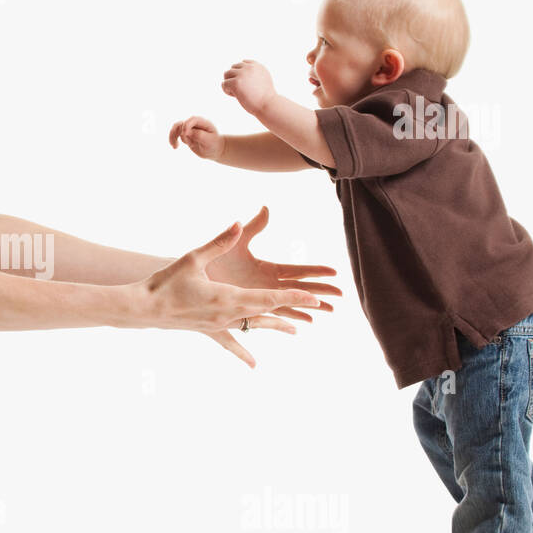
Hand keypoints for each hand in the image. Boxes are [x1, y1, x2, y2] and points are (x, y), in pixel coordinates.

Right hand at [136, 221, 321, 368]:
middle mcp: (228, 315)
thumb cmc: (166, 282)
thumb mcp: (193, 258)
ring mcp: (219, 326)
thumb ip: (219, 242)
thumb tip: (238, 224)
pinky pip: (231, 344)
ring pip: (254, 326)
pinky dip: (244, 353)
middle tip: (318, 308)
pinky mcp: (209, 331)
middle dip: (293, 308)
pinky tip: (254, 365)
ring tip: (296, 330)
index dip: (294, 297)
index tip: (315, 298)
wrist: (144, 309)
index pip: (270, 297)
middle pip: (268, 312)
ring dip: (276, 325)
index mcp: (228, 297)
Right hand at [168, 115, 224, 160]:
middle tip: (179, 142)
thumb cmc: (214, 145)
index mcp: (203, 122)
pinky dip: (173, 139)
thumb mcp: (210, 141)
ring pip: (177, 128)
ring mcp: (190, 129)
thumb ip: (199, 135)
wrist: (215, 150)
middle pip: (182, 123)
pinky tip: (175, 147)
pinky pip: (176, 134)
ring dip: (173, 136)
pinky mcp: (186, 135)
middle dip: (178, 132)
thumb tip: (187, 132)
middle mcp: (195, 124)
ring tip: (175, 146)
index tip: (185, 134)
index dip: (187, 125)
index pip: (193, 119)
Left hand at [204, 205, 341, 324]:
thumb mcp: (236, 243)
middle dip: (320, 291)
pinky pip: (273, 315)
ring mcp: (259, 296)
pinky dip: (289, 319)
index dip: (315, 272)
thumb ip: (252, 228)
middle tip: (341, 295)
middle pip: (299, 288)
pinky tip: (305, 324)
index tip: (334, 272)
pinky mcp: (249, 308)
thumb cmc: (212, 259)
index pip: (296, 270)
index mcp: (265, 268)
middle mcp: (265, 283)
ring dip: (310, 308)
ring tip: (330, 312)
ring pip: (290, 303)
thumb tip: (266, 208)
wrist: (191, 277)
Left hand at [222, 59, 275, 115]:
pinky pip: (224, 83)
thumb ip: (254, 74)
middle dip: (234, 78)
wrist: (267, 104)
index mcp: (257, 65)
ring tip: (237, 93)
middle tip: (241, 90)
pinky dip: (227, 90)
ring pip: (226, 74)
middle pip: (233, 68)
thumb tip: (239, 74)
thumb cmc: (265, 97)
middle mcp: (249, 67)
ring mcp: (242, 74)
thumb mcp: (263, 80)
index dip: (241, 74)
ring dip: (229, 84)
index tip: (246, 84)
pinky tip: (235, 96)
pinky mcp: (236, 82)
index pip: (242, 63)